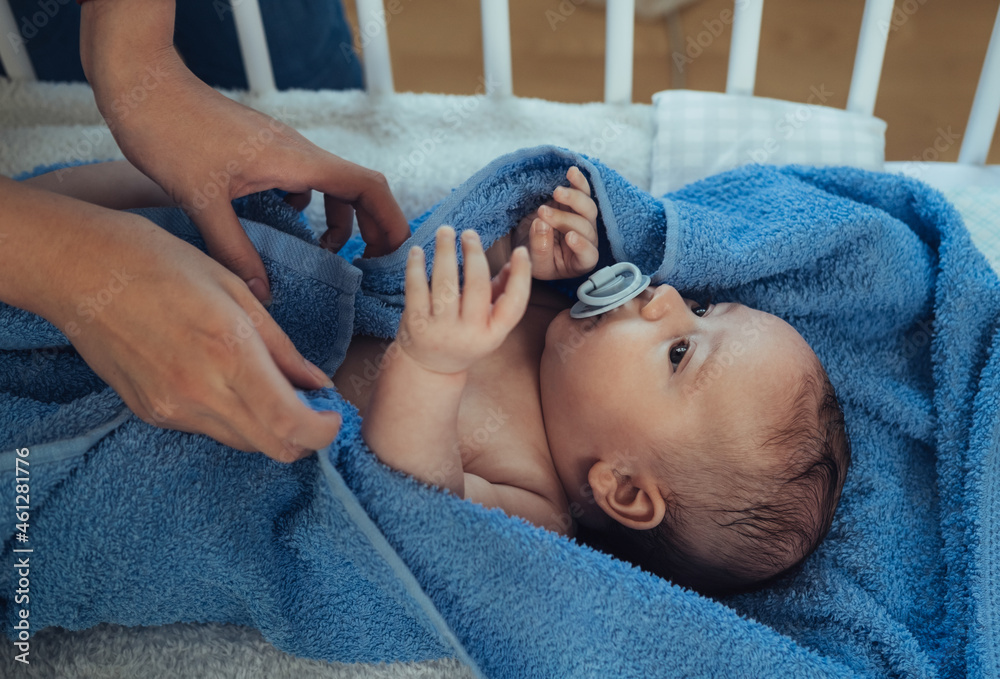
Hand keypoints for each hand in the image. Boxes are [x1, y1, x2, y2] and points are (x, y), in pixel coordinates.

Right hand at [53, 210, 342, 462]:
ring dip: (268, 428)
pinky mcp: (150, 413)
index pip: (291, 426)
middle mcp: (200, 392)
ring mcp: (172, 409)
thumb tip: (318, 384)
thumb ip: (281, 348)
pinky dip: (232, 417)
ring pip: (242, 443)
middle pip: (272, 449)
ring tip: (272, 388)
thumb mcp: (235, 291)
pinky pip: (208, 430)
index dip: (323, 432)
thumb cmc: (161, 263)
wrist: (78, 270)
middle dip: (302, 436)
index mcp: (229, 354)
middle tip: (312, 407)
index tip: (333, 415)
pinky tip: (226, 381)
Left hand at [81, 2, 408, 304]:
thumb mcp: (202, 201)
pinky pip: (303, 179)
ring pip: (331, 184)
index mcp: (298, 161)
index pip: (368, 187)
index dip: (389, 222)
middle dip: (373, 225)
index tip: (384, 257)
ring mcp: (282, 149)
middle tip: (365, 263)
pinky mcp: (264, 149)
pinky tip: (284, 225)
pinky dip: (308, 206)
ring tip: (324, 252)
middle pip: (359, 186)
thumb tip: (262, 294)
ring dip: (339, 218)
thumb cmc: (170, 134)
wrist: (144, 85)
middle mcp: (299, 152)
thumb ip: (234, 250)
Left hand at [398, 226, 531, 374]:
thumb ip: (502, 293)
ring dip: (445, 251)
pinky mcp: (416, 325)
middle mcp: (469, 334)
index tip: (520, 251)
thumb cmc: (464, 336)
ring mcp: (441, 330)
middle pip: (477, 286)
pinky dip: (416, 267)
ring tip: (446, 231)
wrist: (429, 367)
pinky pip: (416, 289)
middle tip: (470, 234)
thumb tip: (516, 262)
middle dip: (474, 254)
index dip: (522, 276)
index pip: (515, 304)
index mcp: (492, 334)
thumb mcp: (488, 322)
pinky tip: (418, 251)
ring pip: (445, 283)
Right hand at [513, 166, 598, 279]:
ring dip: (573, 198)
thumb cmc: (534, 257)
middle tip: (542, 213)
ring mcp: (584, 220)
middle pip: (585, 228)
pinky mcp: (576, 203)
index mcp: (580, 261)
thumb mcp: (534, 261)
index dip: (582, 245)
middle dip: (563, 219)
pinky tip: (572, 172)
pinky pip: (583, 191)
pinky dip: (579, 181)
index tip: (569, 237)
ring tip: (556, 193)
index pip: (588, 255)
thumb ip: (540, 248)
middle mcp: (588, 240)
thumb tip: (542, 225)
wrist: (527, 242)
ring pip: (588, 208)